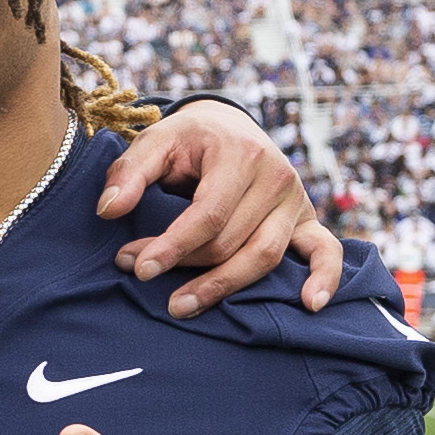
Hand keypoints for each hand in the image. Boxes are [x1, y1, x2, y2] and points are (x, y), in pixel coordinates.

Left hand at [95, 98, 345, 316]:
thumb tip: (109, 210)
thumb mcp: (155, 141)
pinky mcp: (307, 219)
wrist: (228, 126)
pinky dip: (324, 277)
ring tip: (181, 307)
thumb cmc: (188, 140)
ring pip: (263, 256)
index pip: (209, 215)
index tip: (137, 267)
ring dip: (223, 287)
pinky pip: (324, 250)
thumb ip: (129, 173)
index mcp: (241, 156)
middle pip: (231, 241)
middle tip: (139, 276)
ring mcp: (296, 201)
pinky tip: (310, 305)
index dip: (172, 246)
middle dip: (183, 265)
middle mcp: (277, 178)